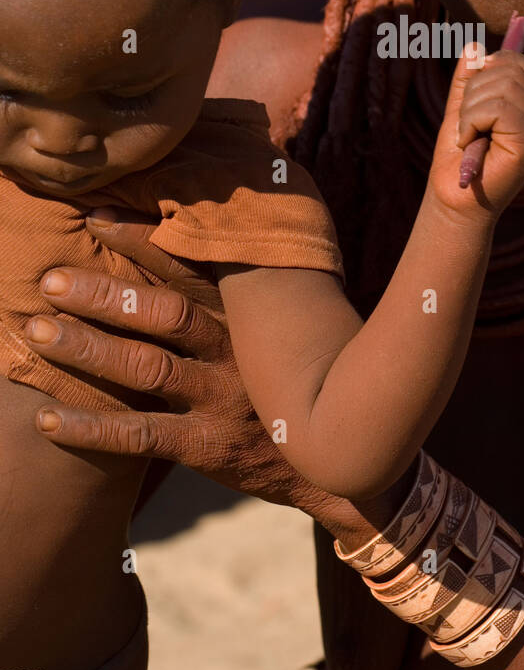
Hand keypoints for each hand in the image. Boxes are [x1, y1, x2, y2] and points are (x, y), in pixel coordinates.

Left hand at [27, 210, 399, 544]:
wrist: (341, 453)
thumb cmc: (293, 375)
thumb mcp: (281, 324)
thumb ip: (242, 287)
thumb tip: (209, 231)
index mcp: (248, 313)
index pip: (191, 265)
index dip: (141, 239)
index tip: (93, 216)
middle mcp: (235, 348)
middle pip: (162, 313)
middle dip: (104, 293)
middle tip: (50, 278)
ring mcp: (221, 397)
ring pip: (145, 367)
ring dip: (87, 348)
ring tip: (35, 331)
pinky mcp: (209, 446)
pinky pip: (142, 436)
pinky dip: (92, 428)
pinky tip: (47, 419)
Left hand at [430, 44, 523, 217]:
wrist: (453, 201)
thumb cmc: (458, 160)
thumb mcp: (461, 110)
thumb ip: (468, 81)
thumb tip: (474, 46)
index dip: (497, 64)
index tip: (473, 89)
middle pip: (513, 70)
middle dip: (476, 88)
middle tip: (467, 122)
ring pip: (504, 87)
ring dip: (471, 108)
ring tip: (467, 135)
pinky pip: (499, 108)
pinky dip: (472, 120)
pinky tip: (469, 143)